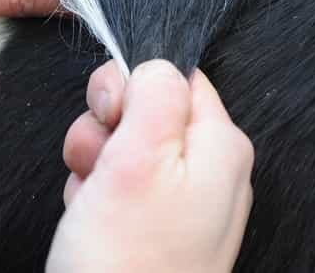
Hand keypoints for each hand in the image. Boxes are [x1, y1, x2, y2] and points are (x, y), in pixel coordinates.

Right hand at [46, 60, 254, 272]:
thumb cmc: (128, 264)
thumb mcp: (138, 158)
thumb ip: (154, 92)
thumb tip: (155, 62)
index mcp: (221, 144)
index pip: (175, 74)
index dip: (131, 86)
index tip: (110, 116)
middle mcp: (210, 169)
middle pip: (144, 110)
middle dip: (105, 130)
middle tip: (99, 166)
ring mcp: (182, 201)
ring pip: (122, 148)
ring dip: (93, 167)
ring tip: (94, 205)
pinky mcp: (155, 226)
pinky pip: (117, 186)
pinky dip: (95, 197)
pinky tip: (94, 223)